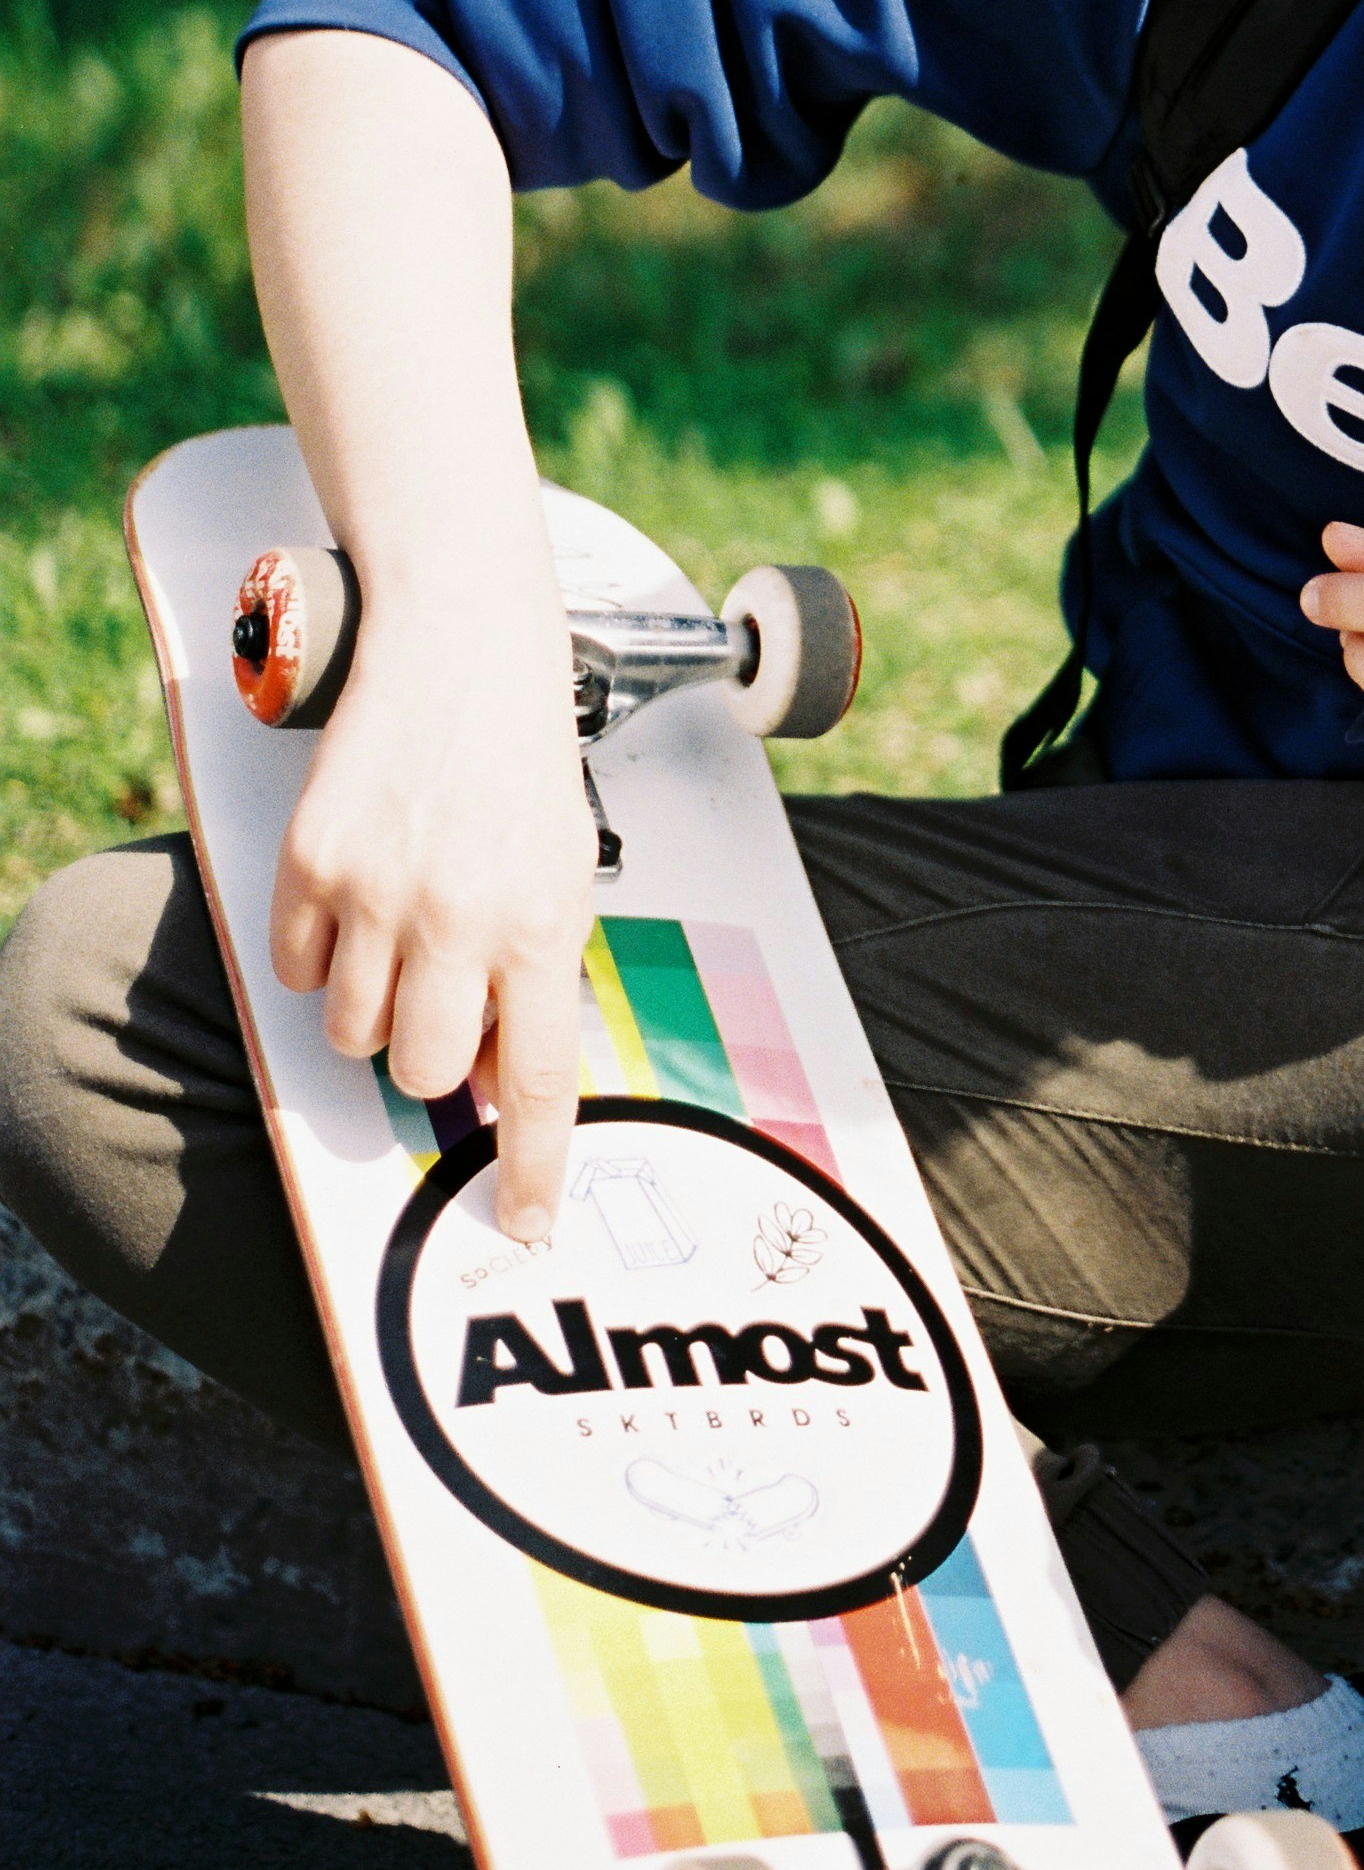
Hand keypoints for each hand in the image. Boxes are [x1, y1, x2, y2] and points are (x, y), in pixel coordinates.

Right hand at [267, 575, 595, 1240]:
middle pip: (422, 1072)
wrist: (463, 646)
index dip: (532, 1165)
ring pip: (349, 1034)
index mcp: (542, 922)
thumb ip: (539, 971)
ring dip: (371, 1012)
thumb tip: (502, 1078)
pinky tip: (354, 902)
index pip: (540, 1079)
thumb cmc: (523, 761)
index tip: (525, 1224)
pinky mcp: (310, 861)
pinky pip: (293, 971)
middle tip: (443, 1001)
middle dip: (430, 1061)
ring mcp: (377, 891)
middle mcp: (458, 916)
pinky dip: (318, 957)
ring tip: (400, 940)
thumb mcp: (564, 870)